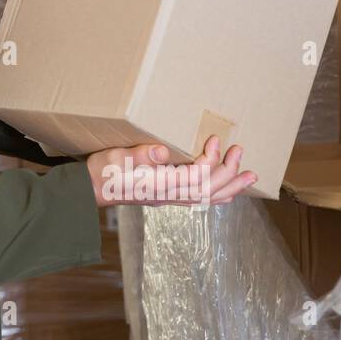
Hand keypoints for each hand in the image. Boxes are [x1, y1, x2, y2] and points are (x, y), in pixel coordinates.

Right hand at [85, 135, 256, 207]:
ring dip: (231, 186)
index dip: (212, 159)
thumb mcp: (118, 157)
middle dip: (230, 173)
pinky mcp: (168, 196)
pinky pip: (201, 199)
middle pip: (209, 190)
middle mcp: (170, 195)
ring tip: (249, 176)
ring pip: (208, 198)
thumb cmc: (103, 170)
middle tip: (241, 153)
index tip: (215, 140)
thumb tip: (163, 152)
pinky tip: (226, 188)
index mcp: (161, 184)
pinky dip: (218, 193)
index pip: (197, 177)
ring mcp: (170, 198)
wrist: (91, 189)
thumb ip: (141, 155)